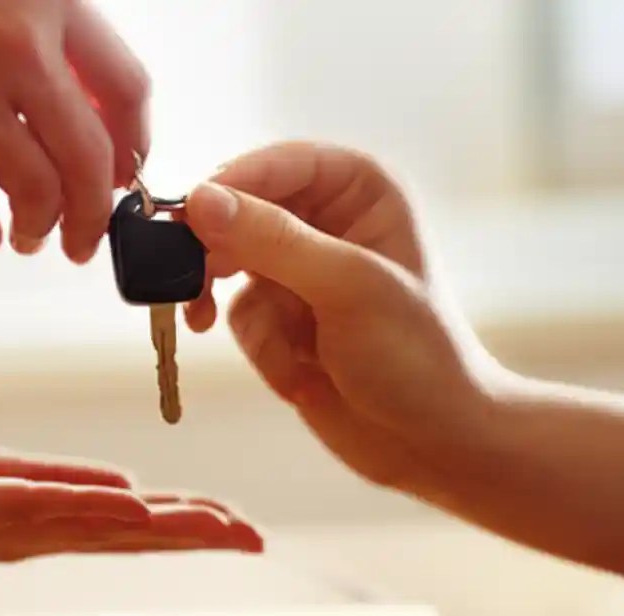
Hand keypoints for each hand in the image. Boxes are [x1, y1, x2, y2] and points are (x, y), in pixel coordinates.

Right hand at [0, 0, 148, 261]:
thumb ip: (31, 26)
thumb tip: (68, 102)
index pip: (124, 85)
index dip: (133, 143)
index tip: (124, 172)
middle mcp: (17, 43)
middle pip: (89, 155)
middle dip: (95, 211)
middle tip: (87, 237)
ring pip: (35, 188)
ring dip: (40, 227)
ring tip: (29, 237)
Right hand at [180, 142, 507, 491]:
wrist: (434, 444)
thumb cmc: (417, 358)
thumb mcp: (347, 288)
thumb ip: (272, 240)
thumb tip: (199, 201)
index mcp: (360, 189)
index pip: (277, 163)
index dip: (231, 184)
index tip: (189, 216)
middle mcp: (328, 220)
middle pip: (239, 211)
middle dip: (226, 258)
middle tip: (200, 286)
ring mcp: (301, 270)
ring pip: (229, 267)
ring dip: (251, 318)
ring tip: (279, 347)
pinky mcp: (283, 317)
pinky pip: (239, 316)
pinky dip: (262, 349)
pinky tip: (300, 377)